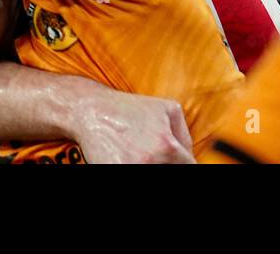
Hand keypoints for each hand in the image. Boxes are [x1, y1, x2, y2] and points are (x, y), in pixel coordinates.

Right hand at [72, 89, 194, 163]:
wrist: (91, 109)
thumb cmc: (128, 108)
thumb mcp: (168, 108)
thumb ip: (185, 135)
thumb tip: (189, 156)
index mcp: (168, 146)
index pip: (189, 167)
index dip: (182, 162)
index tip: (172, 159)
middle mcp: (151, 160)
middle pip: (171, 171)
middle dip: (165, 163)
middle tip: (152, 154)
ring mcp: (131, 167)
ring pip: (153, 171)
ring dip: (148, 164)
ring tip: (138, 153)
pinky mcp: (114, 170)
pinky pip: (129, 171)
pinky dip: (131, 165)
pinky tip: (126, 157)